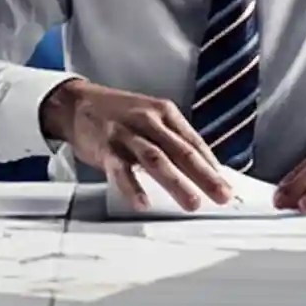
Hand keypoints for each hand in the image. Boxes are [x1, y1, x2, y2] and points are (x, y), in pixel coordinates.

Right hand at [40, 79, 232, 211]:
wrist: (77, 103)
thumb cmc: (118, 114)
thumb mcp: (150, 117)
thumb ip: (173, 139)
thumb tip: (203, 169)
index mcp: (164, 113)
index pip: (194, 142)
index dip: (212, 166)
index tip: (228, 186)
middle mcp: (148, 121)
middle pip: (181, 151)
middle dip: (205, 175)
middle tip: (222, 196)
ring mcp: (126, 134)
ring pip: (156, 159)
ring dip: (176, 182)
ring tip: (192, 203)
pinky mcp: (105, 148)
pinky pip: (120, 170)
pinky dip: (132, 187)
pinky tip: (142, 203)